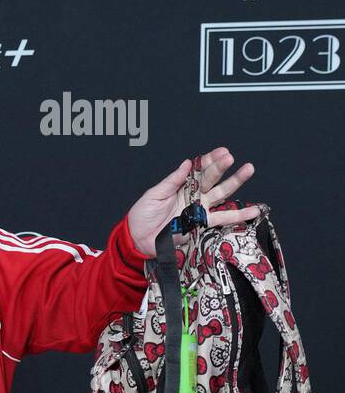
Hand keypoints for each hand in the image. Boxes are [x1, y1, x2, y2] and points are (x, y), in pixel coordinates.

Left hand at [126, 147, 258, 256]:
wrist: (138, 240)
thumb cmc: (143, 216)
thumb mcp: (154, 195)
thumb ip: (172, 181)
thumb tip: (187, 164)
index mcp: (183, 185)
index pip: (200, 169)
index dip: (210, 160)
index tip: (221, 152)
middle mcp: (194, 195)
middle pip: (213, 179)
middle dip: (222, 168)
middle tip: (231, 158)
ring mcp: (199, 210)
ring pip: (221, 194)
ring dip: (235, 183)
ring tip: (248, 169)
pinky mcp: (201, 225)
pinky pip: (222, 220)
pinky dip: (238, 216)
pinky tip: (253, 210)